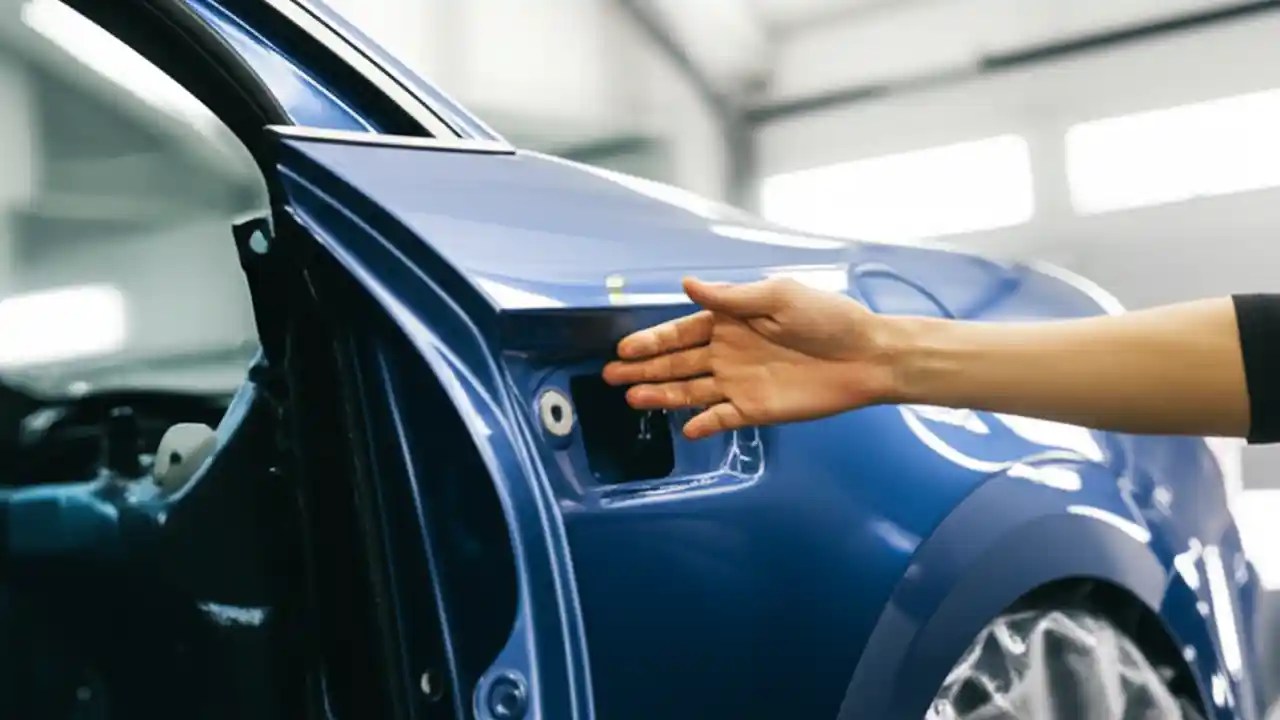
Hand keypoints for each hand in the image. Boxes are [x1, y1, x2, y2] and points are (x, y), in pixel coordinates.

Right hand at [603, 276, 899, 438]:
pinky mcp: (756, 410)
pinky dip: (704, 424)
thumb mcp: (779, 296)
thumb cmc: (827, 318)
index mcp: (731, 322)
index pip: (682, 333)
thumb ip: (731, 298)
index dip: (652, 340)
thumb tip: (688, 285)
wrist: (866, 356)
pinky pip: (722, 418)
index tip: (625, 346)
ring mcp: (740, 383)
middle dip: (643, 368)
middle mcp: (729, 353)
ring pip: (690, 392)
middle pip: (677, 364)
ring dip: (662, 395)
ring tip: (632, 399)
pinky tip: (686, 427)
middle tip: (610, 375)